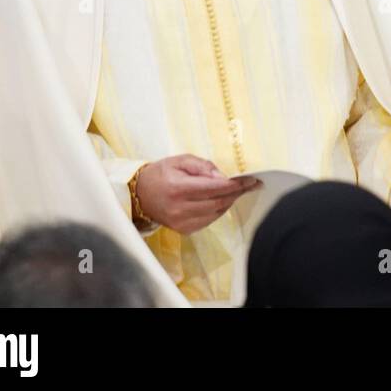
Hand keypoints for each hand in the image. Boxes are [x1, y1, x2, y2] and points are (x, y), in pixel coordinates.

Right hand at [135, 154, 258, 234]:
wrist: (139, 194)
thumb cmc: (161, 173)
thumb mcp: (180, 160)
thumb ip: (202, 166)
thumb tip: (222, 177)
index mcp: (179, 188)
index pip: (214, 188)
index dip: (235, 185)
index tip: (251, 180)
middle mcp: (180, 208)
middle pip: (218, 202)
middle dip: (237, 193)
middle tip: (251, 185)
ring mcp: (181, 222)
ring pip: (216, 213)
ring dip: (230, 202)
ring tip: (238, 191)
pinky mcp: (183, 230)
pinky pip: (209, 220)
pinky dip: (219, 210)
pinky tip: (222, 200)